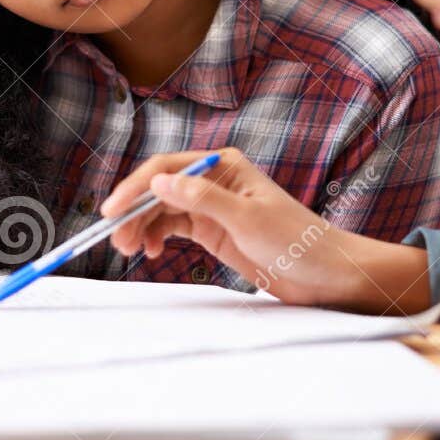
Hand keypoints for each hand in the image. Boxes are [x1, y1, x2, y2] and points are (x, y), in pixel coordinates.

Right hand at [99, 147, 431, 313]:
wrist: (326, 273)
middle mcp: (215, 181)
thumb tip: (159, 181)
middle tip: (116, 240)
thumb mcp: (247, 220)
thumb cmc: (297, 241)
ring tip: (128, 250)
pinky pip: (174, 228)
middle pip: (160, 189)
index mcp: (225, 166)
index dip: (136, 187)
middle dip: (135, 212)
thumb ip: (202, 198)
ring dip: (142, 227)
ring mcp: (213, 206)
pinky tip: (150, 252)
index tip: (112, 211)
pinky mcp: (214, 231)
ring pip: (163, 210)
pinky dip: (157, 237)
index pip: (167, 168)